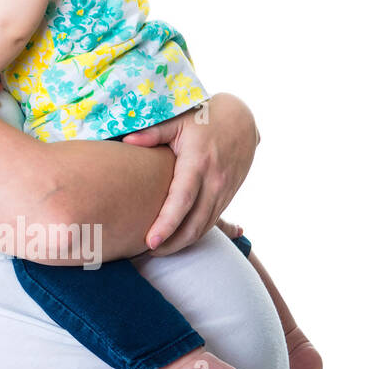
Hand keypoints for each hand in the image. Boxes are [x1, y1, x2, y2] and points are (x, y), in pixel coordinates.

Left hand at [120, 94, 258, 255]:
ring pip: (206, 226)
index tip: (149, 241)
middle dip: (172, 243)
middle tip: (146, 251)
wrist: (242, 119)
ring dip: (184, 243)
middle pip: (195, 223)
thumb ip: (153, 132)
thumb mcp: (177, 119)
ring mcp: (225, 190)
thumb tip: (127, 141)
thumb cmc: (202, 117)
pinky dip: (196, 233)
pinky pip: (213, 220)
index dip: (166, 224)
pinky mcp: (229, 194)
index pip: (181, 200)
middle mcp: (215, 180)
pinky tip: (178, 240)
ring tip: (158, 250)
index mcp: (198, 162)